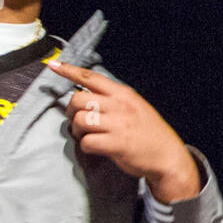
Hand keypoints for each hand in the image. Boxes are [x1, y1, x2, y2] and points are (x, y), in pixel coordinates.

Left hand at [49, 60, 199, 201]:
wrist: (168, 156)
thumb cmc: (150, 133)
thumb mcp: (136, 106)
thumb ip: (114, 100)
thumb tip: (87, 96)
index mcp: (123, 94)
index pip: (91, 77)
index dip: (69, 71)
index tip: (53, 65)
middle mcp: (120, 106)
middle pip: (78, 99)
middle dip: (71, 111)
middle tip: (77, 120)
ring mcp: (118, 125)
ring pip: (80, 120)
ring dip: (77, 130)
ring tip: (86, 135)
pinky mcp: (116, 144)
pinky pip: (87, 142)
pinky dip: (86, 146)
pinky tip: (96, 147)